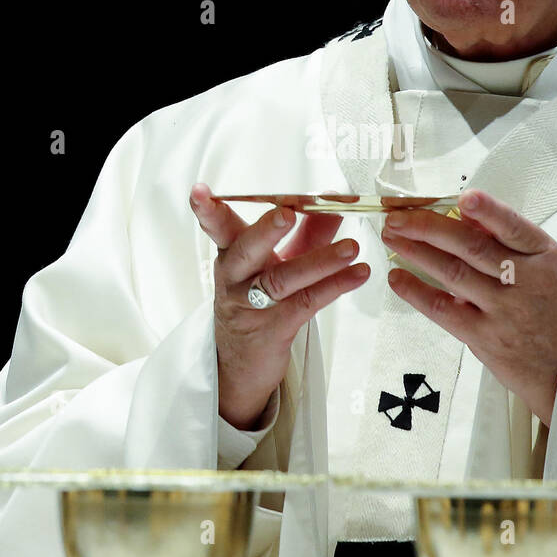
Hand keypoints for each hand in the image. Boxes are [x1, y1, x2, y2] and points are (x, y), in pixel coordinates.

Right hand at [190, 185, 369, 428]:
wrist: (243, 365)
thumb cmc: (260, 304)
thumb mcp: (278, 263)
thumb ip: (306, 234)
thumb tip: (333, 204)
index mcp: (232, 255)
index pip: (218, 228)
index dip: (209, 210)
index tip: (199, 191)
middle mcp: (235, 279)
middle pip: (246, 250)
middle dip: (266, 229)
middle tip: (287, 212)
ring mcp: (250, 306)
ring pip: (281, 279)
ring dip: (319, 261)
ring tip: (351, 247)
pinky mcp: (272, 330)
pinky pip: (304, 304)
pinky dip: (334, 287)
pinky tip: (357, 275)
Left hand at [381, 190, 556, 425]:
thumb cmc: (544, 307)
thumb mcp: (539, 267)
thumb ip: (505, 241)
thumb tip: (461, 214)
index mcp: (542, 255)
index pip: (513, 227)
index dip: (489, 212)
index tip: (464, 198)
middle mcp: (525, 281)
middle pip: (473, 247)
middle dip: (430, 227)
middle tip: (398, 217)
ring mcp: (504, 310)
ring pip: (453, 273)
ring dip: (417, 251)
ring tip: (391, 237)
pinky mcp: (484, 336)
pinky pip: (443, 309)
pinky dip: (416, 292)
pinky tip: (396, 278)